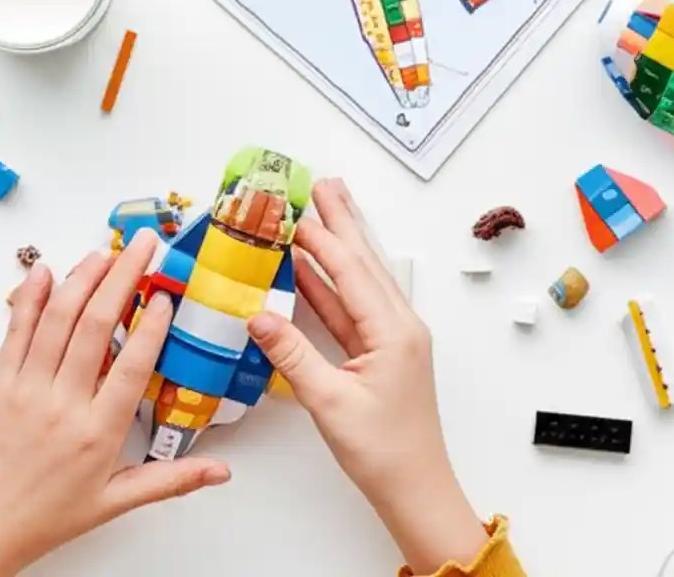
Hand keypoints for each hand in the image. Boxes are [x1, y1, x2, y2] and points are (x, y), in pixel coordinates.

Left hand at [0, 231, 230, 575]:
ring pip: (57, 320)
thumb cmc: (42, 518)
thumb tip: (221, 472)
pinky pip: (15, 332)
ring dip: (83, 278)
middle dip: (123, 277)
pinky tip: (45, 271)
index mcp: (97, 433)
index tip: (166, 295)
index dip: (151, 326)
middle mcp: (62, 404)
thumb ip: (171, 480)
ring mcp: (26, 390)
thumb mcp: (114, 503)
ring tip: (105, 251)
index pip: (132, 366)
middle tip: (143, 246)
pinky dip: (29, 297)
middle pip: (96, 326)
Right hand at [247, 179, 488, 573]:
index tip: (298, 206)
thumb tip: (258, 314)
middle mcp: (399, 327)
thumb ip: (292, 355)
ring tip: (318, 212)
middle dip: (342, 221)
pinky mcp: (380, 354)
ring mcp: (391, 339)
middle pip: (363, 262)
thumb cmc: (383, 452)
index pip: (352, 271)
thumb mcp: (330, 403)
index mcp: (394, 332)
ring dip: (337, 247)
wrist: (415, 489)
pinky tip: (309, 272)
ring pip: (358, 282)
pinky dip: (329, 286)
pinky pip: (351, 309)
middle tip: (321, 184)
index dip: (323, 237)